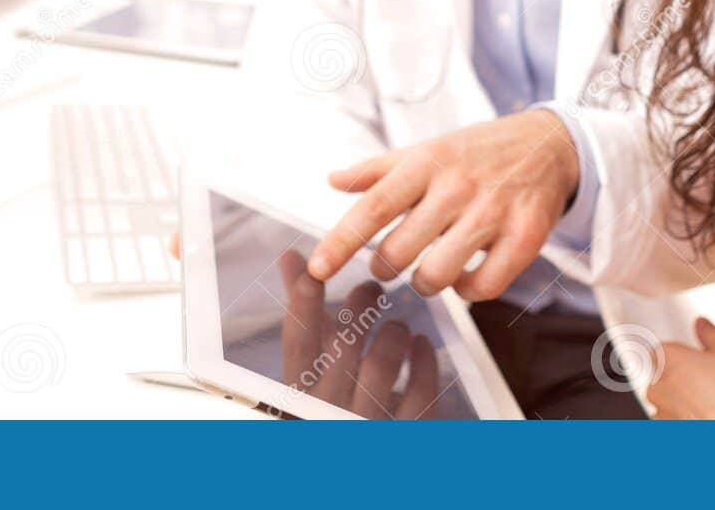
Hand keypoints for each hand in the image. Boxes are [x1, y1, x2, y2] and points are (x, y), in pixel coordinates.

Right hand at [277, 251, 437, 418]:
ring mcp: (367, 424)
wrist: (367, 458)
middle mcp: (330, 411)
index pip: (297, 345)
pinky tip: (421, 345)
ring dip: (392, 334)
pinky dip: (424, 362)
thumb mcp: (314, 361)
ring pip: (381, 365)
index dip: (303, 306)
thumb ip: (304, 310)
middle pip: (343, 346)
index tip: (314, 273)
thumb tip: (291, 256)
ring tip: (396, 324)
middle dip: (359, 307)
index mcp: (302, 392)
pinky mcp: (407, 432)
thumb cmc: (336, 397)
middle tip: (372, 288)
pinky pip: (420, 391)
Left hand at [306, 108, 579, 300]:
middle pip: (399, 250)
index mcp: (426, 162)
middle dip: (384, 266)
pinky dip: (466, 291)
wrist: (549, 145)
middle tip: (390, 261)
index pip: (373, 207)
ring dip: (423, 282)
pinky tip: (464, 276)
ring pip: (437, 274)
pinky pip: (483, 287)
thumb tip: (333, 181)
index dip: (341, 241)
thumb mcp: (426, 149)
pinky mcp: (526, 237)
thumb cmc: (478, 151)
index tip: (318, 267)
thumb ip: (378, 169)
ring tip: (428, 270)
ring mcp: (493, 212)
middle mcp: (457, 186)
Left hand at [647, 318, 714, 419]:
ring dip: (683, 406)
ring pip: (667, 405)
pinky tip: (710, 422)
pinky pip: (672, 426)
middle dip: (682, 381)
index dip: (681, 356)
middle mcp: (658, 388)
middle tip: (713, 386)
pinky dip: (686, 424)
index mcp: (669, 359)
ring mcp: (661, 416)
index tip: (699, 362)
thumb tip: (700, 324)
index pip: (661, 351)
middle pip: (662, 379)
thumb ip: (710, 333)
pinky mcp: (668, 437)